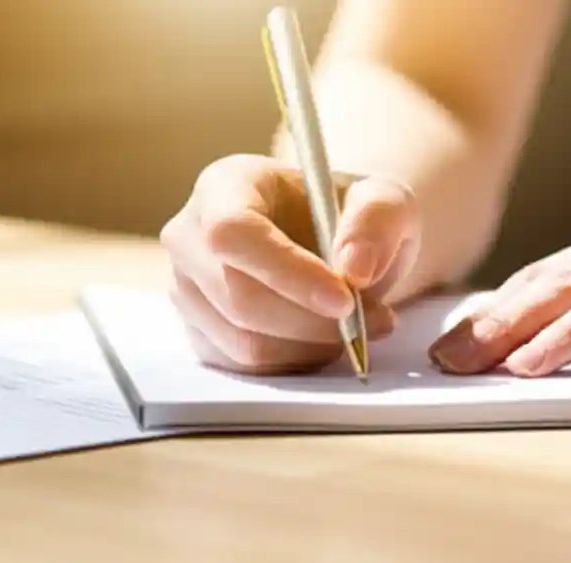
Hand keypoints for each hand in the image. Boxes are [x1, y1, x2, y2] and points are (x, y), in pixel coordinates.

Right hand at [162, 154, 420, 373]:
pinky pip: (247, 368)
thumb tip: (355, 267)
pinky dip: (296, 363)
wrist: (331, 244)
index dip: (285, 272)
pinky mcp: (199, 334)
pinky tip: (322, 339)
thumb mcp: (384, 198)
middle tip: (373, 321)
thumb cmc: (348, 215)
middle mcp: (190, 237)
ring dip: (311, 346)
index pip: (233, 233)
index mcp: (225, 186)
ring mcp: (186, 290)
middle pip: (238, 297)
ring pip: (244, 342)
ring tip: (353, 327)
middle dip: (312, 321)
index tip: (344, 299)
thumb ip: (377, 219)